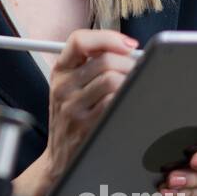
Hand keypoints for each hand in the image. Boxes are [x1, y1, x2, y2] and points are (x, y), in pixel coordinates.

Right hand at [11, 29, 138, 195]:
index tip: (128, 45)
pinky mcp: (85, 124)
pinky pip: (114, 102)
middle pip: (104, 60)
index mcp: (60, 71)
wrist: (59, 158)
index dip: (107, 37)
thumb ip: (90, 65)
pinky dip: (127, 99)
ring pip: (112, 80)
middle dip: (129, 63)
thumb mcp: (68, 87)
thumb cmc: (70, 119)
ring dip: (130, 82)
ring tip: (134, 88)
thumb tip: (128, 50)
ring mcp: (72, 106)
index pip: (79, 40)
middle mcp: (62, 86)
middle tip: (138, 72)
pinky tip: (127, 103)